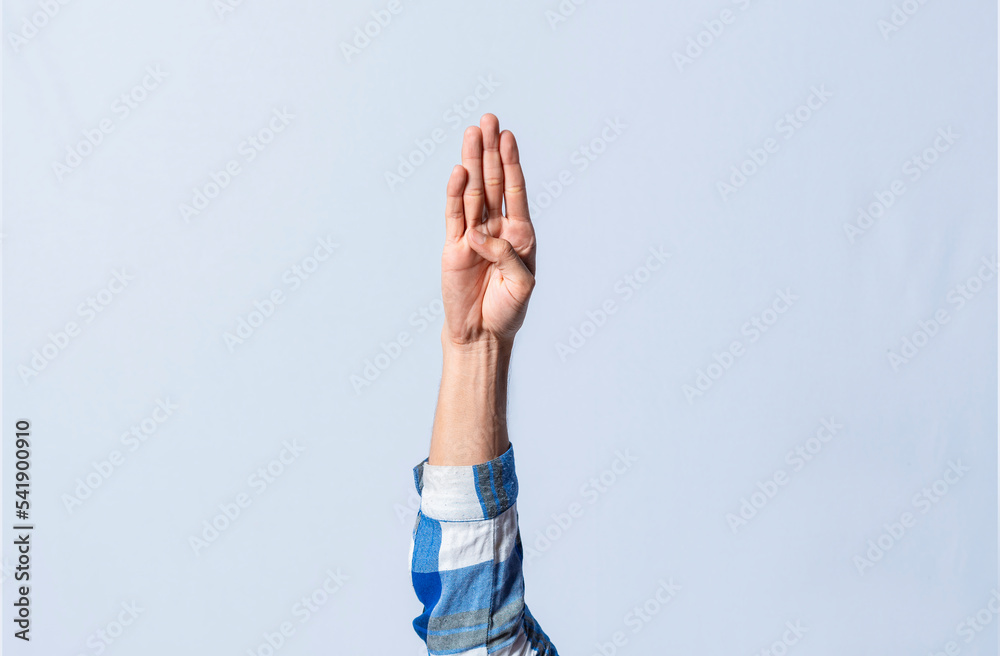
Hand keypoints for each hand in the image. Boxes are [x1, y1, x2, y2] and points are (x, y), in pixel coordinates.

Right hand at [441, 114, 536, 348]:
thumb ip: (508, 256)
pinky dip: (455, 193)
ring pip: (472, 192)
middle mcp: (497, 229)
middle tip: (488, 119)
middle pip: (493, 182)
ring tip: (471, 133)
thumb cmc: (507, 311)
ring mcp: (473, 235)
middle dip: (490, 151)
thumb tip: (482, 235)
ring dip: (472, 163)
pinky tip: (459, 171)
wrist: (481, 334)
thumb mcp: (522, 284)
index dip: (511, 163)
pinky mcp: (453, 246)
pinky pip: (454, 215)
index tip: (507, 136)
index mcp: (520, 234)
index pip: (514, 191)